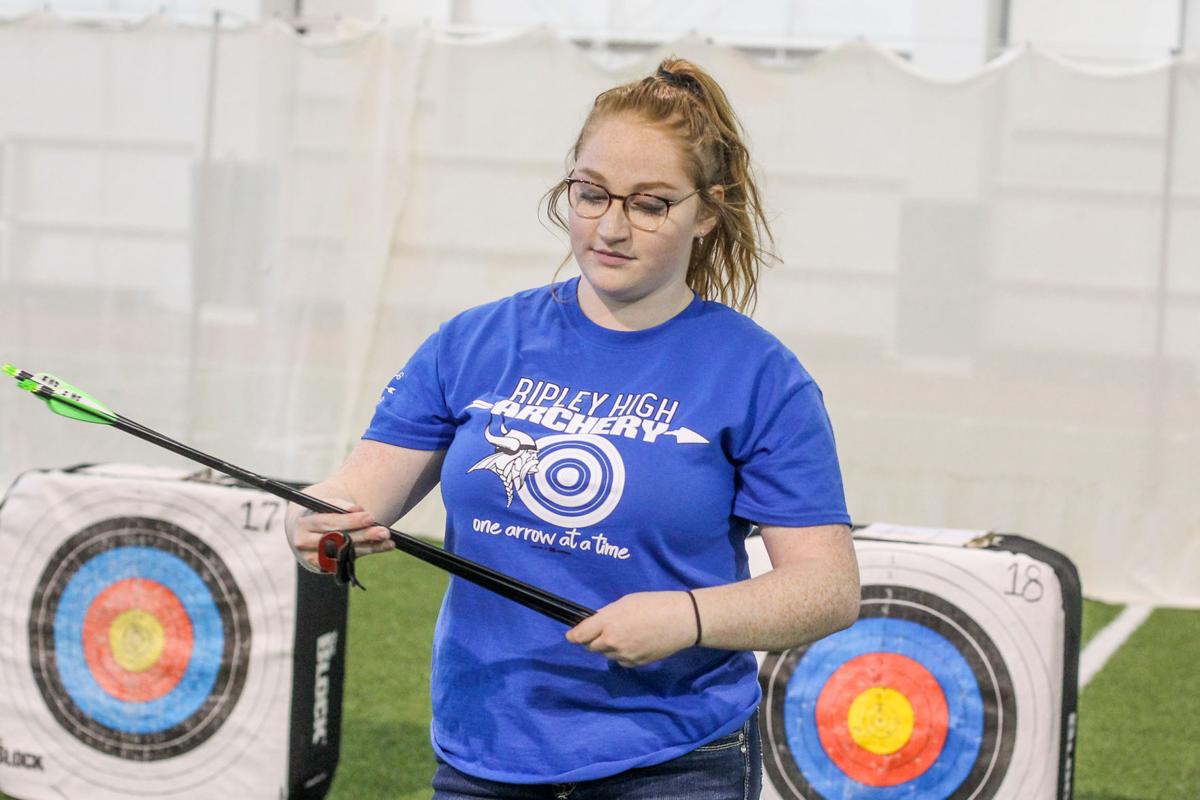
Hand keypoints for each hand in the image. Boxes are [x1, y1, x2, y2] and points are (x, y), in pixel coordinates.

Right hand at [285, 499, 393, 571]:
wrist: (306, 524)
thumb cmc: (320, 509)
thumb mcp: (327, 502)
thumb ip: (341, 505)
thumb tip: (358, 510)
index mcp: (303, 523)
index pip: (328, 522)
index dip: (350, 521)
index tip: (370, 517)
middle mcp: (304, 542)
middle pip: (337, 540)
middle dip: (363, 535)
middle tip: (384, 531)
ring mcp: (312, 557)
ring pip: (344, 552)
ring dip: (369, 546)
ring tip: (387, 538)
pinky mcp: (323, 566)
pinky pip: (348, 560)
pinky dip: (368, 551)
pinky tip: (385, 546)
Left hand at [565, 591, 698, 667]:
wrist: (681, 621)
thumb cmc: (653, 604)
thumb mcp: (625, 602)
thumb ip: (607, 614)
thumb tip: (595, 622)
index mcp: (607, 623)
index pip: (580, 635)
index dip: (573, 635)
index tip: (571, 635)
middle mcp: (612, 642)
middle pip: (591, 647)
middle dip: (592, 640)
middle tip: (604, 630)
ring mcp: (624, 655)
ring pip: (606, 654)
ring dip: (608, 647)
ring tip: (625, 634)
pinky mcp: (635, 664)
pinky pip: (621, 661)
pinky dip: (622, 654)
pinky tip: (635, 643)